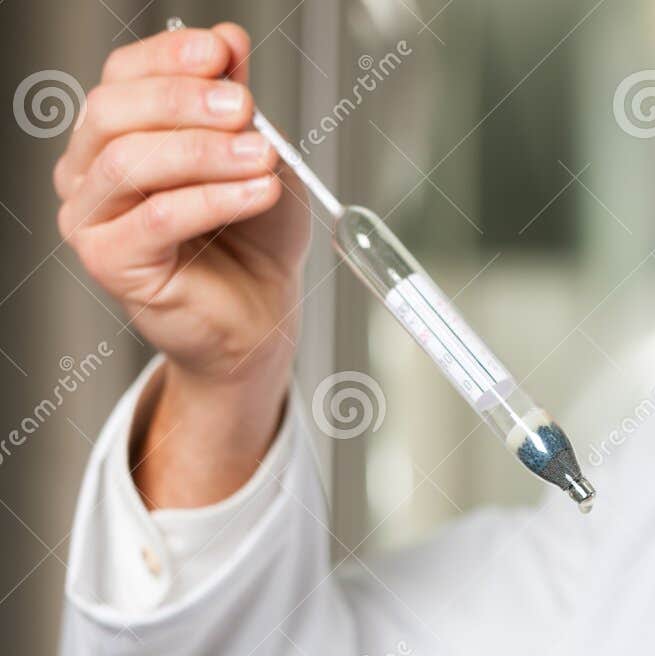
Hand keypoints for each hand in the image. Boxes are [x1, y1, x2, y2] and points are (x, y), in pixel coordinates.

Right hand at [55, 24, 311, 504]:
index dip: (169, 57)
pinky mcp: (109, 261)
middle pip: (113, 111)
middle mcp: (90, 169)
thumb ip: (236, 103)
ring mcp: (91, 216)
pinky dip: (213, 199)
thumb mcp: (256, 155)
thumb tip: (227, 41)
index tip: (221, 53)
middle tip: (244, 109)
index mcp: (118, 132)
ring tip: (262, 156)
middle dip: (184, 101)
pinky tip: (257, 193)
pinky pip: (156, 218)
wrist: (261, 313)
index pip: (123, 75)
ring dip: (203, 152)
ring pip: (129, 162)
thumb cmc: (253, 238)